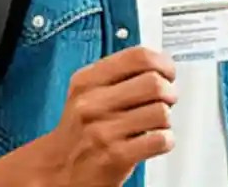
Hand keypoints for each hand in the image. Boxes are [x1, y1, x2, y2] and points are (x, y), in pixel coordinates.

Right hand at [51, 46, 177, 185]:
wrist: (57, 171)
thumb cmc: (79, 131)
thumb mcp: (86, 93)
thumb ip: (118, 75)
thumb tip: (159, 63)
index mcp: (87, 81)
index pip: (137, 57)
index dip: (162, 63)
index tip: (167, 72)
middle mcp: (93, 103)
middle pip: (154, 83)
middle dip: (169, 92)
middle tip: (166, 100)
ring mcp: (103, 130)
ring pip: (161, 112)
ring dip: (166, 120)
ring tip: (155, 124)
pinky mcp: (116, 156)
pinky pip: (160, 140)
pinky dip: (166, 141)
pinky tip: (153, 141)